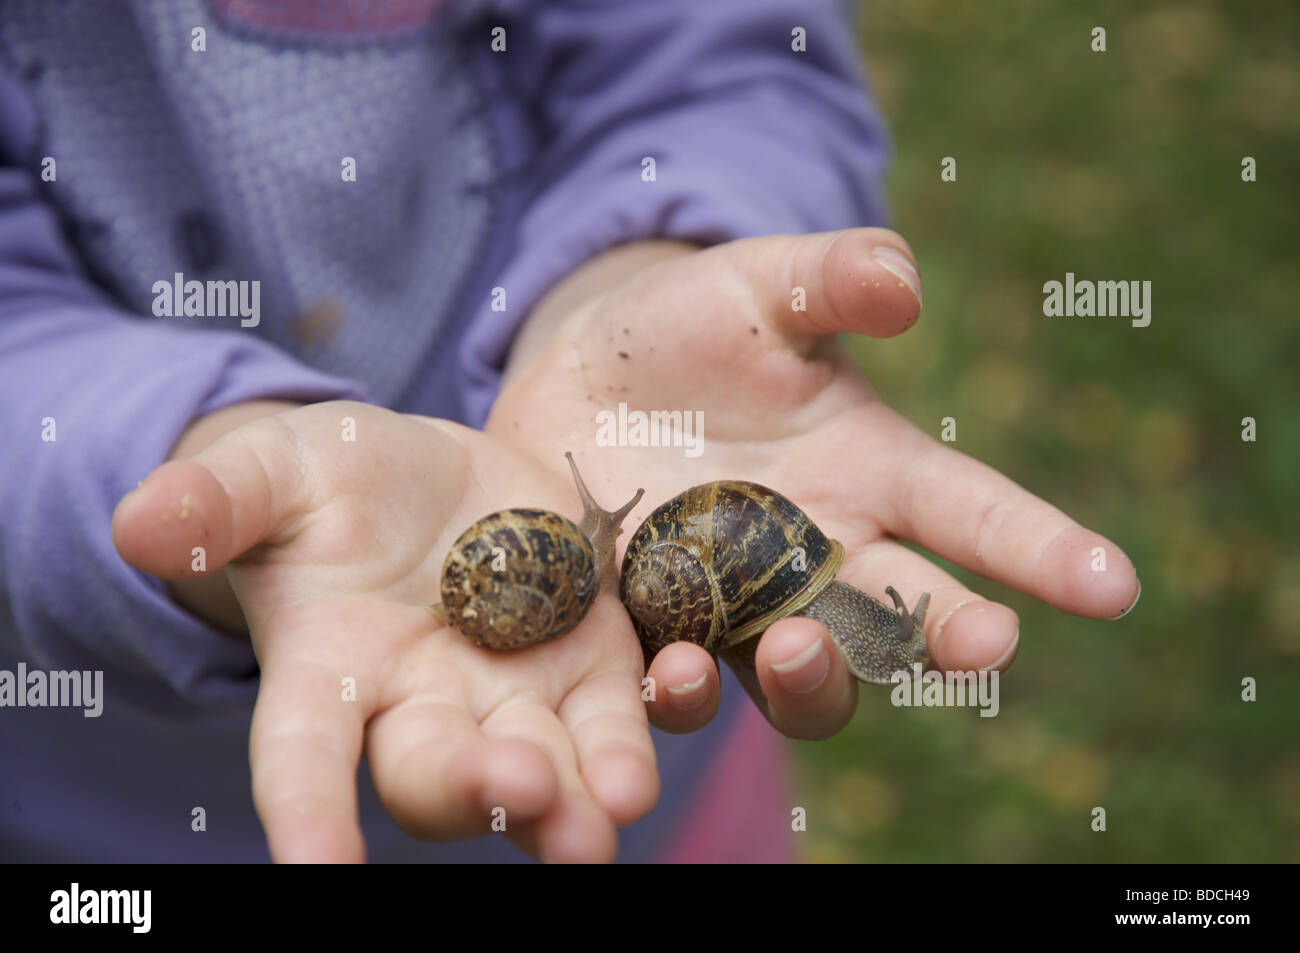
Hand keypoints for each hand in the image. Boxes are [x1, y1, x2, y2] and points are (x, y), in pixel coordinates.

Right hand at [112, 402, 656, 861]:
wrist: (422, 478)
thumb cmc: (323, 486)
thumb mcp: (268, 476)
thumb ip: (218, 504)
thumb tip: (137, 524)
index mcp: (330, 676)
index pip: (304, 761)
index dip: (307, 817)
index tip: (314, 872)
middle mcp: (426, 706)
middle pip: (442, 772)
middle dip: (478, 786)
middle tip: (520, 788)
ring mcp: (519, 685)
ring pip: (552, 755)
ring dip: (584, 784)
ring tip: (614, 805)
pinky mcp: (595, 650)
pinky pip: (630, 696)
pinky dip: (657, 706)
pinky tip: (685, 689)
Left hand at [488, 229, 1140, 738]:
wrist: (579, 381)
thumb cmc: (688, 327)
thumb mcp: (758, 287)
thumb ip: (830, 277)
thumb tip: (902, 282)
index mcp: (871, 472)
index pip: (974, 513)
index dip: (1043, 547)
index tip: (1113, 585)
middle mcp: (820, 554)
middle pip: (903, 617)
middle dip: (951, 634)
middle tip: (984, 641)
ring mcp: (740, 605)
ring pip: (806, 677)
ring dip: (815, 676)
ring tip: (793, 644)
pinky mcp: (658, 632)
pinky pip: (684, 685)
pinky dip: (683, 689)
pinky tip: (667, 671)